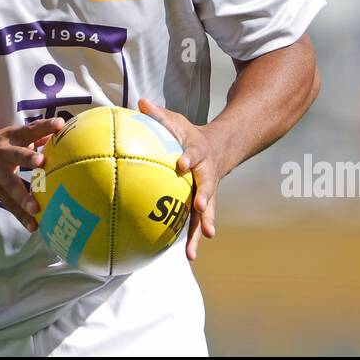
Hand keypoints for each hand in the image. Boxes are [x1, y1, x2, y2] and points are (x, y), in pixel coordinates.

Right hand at [0, 118, 62, 231]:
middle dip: (29, 158)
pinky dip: (21, 216)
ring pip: (12, 185)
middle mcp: (4, 153)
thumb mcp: (12, 136)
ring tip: (36, 208)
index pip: (30, 129)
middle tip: (42, 161)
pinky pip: (9, 204)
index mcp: (12, 137)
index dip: (45, 126)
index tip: (60, 124)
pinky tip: (33, 226)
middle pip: (17, 155)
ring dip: (24, 196)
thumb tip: (61, 131)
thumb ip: (36, 135)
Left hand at [137, 98, 217, 260]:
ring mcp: (207, 192)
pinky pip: (199, 222)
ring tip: (194, 252)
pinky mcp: (204, 205)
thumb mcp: (176, 121)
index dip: (189, 158)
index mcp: (198, 153)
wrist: (219, 148)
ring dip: (201, 230)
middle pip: (208, 187)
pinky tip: (189, 256)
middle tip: (201, 207)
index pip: (194, 153)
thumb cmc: (188, 135)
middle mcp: (206, 175)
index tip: (181, 163)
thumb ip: (158, 115)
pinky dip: (194, 238)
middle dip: (205, 198)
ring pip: (207, 213)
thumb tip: (140, 102)